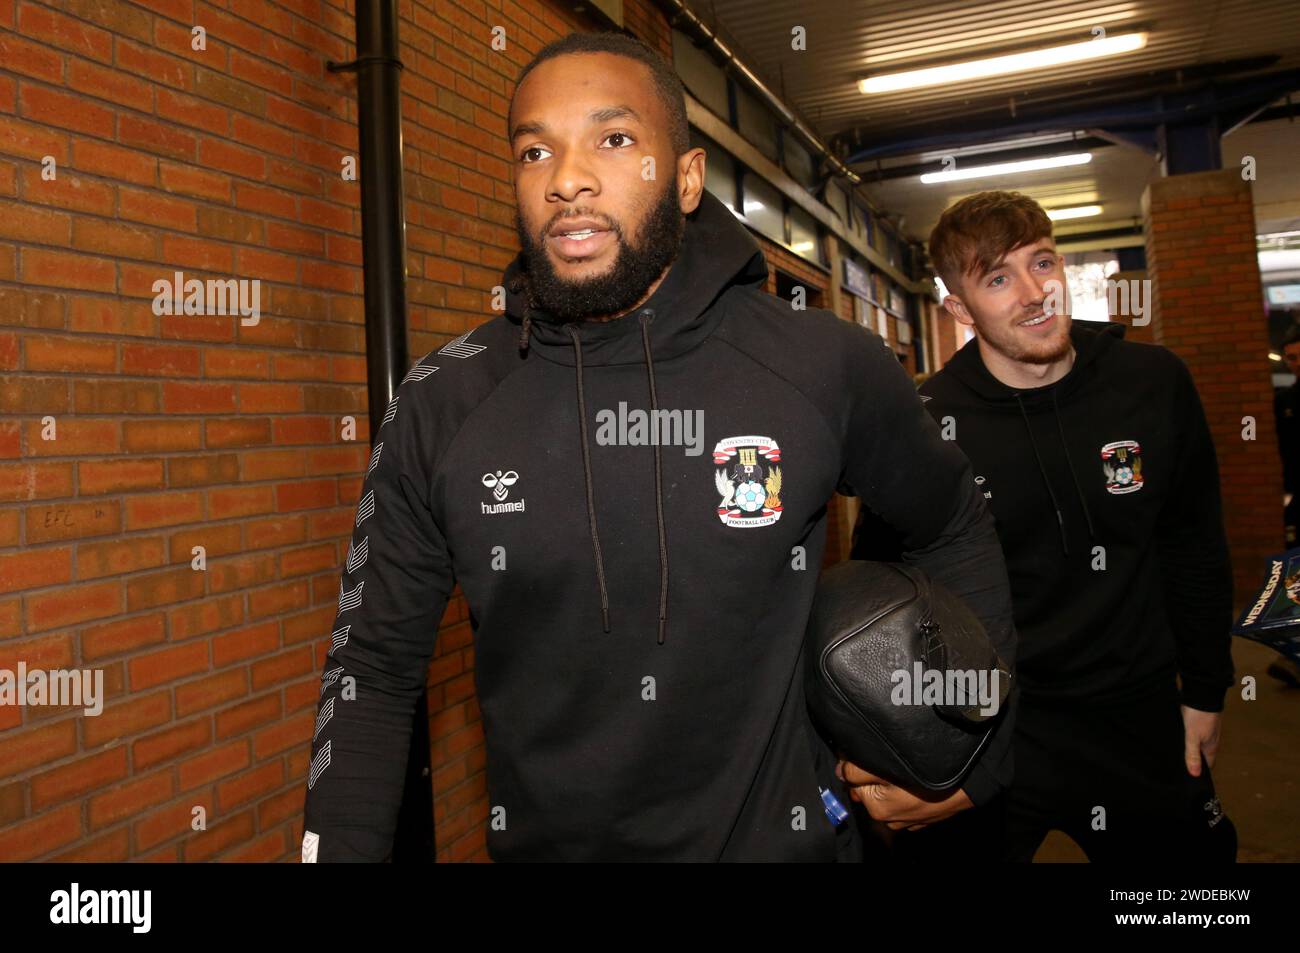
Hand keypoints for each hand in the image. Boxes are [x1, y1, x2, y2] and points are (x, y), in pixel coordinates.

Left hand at [836, 759, 972, 830]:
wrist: (968, 784)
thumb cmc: (928, 776)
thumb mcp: (888, 768)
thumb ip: (858, 770)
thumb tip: (840, 770)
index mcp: (876, 807)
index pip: (851, 778)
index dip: (853, 761)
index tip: (861, 747)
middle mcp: (887, 818)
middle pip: (866, 787)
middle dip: (870, 773)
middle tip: (887, 758)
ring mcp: (905, 820)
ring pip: (884, 794)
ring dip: (887, 782)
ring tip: (902, 768)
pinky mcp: (919, 818)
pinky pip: (902, 802)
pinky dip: (902, 791)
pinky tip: (912, 781)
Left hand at [1181, 705, 1220, 776]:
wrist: (1201, 693)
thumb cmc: (1199, 716)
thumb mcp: (1193, 737)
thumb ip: (1192, 754)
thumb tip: (1195, 775)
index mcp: (1211, 747)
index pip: (1207, 765)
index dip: (1200, 772)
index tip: (1189, 779)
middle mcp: (1210, 741)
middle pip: (1202, 756)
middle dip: (1193, 762)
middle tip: (1178, 769)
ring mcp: (1205, 732)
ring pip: (1197, 745)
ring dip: (1189, 750)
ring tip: (1175, 756)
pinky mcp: (1198, 723)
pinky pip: (1193, 736)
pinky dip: (1186, 739)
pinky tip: (1176, 740)